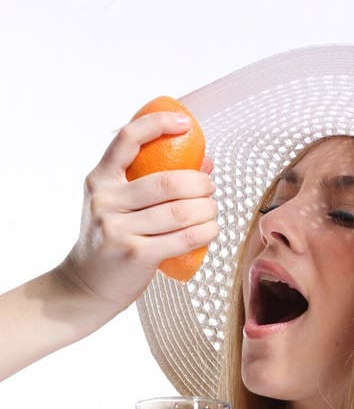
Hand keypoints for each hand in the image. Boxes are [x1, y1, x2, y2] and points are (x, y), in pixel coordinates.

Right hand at [58, 112, 217, 309]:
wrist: (87, 285)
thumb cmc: (112, 240)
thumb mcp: (119, 206)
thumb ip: (153, 182)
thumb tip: (205, 163)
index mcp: (100, 179)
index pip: (127, 139)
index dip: (158, 124)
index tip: (185, 124)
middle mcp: (106, 200)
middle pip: (166, 182)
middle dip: (200, 183)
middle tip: (210, 188)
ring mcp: (118, 229)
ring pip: (179, 212)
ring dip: (207, 210)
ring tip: (212, 212)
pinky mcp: (135, 255)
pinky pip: (182, 239)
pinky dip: (205, 232)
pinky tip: (211, 230)